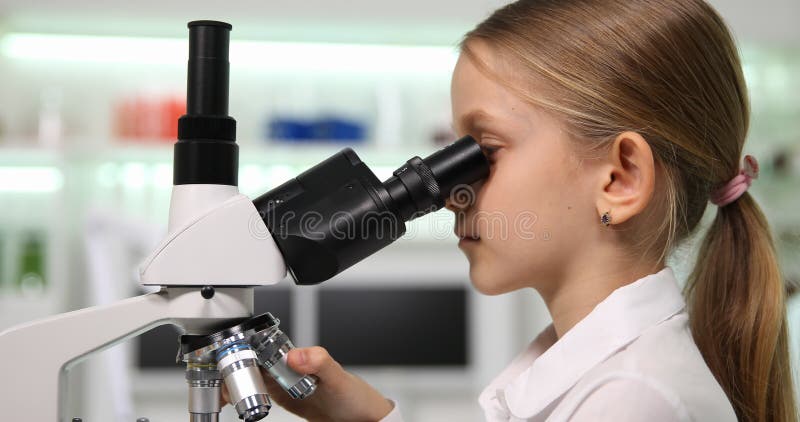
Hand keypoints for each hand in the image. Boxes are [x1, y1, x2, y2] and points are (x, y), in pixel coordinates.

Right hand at [222, 346, 393, 421]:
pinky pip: (258, 395)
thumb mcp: (337, 377)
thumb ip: (319, 362)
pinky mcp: (284, 398)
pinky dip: (244, 398)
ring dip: (233, 385)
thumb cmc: (354, 395)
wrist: (361, 419)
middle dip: (230, 372)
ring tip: (221, 396)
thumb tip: (295, 355)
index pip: (261, 349)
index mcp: (296, 357)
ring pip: (250, 379)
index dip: (241, 354)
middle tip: (219, 388)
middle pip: (250, 364)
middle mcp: (287, 367)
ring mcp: (284, 383)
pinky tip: (234, 403)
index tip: (225, 364)